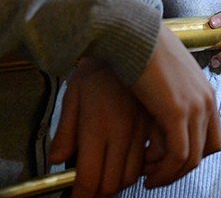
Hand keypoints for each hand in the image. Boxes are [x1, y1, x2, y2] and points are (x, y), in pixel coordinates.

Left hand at [48, 58, 149, 197]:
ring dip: (122, 182)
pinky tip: (136, 158)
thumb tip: (58, 160)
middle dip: (99, 193)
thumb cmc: (98, 66)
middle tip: (90, 188)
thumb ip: (65, 131)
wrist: (131, 38)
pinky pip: (159, 156)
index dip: (82, 196)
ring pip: (135, 175)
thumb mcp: (73, 95)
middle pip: (113, 184)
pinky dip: (148, 166)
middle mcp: (124, 131)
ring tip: (110, 173)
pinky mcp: (162, 121)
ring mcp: (145, 127)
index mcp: (99, 126)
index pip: (90, 179)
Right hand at [130, 25, 220, 187]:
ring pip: (192, 159)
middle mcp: (206, 101)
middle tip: (158, 174)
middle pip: (206, 152)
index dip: (192, 155)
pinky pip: (178, 155)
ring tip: (148, 177)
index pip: (212, 138)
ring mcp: (194, 106)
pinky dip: (163, 169)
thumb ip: (174, 97)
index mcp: (205, 93)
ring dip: (169, 174)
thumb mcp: (168, 76)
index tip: (169, 161)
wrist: (135, 32)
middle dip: (181, 169)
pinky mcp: (177, 111)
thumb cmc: (143, 50)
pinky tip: (146, 170)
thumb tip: (162, 118)